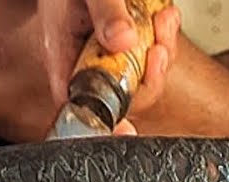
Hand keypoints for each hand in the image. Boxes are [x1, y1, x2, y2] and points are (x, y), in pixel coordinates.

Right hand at [39, 0, 180, 134]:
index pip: (81, 106)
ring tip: (165, 19)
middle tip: (158, 44)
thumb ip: (103, 11)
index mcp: (64, 56)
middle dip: (149, 74)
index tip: (129, 122)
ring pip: (142, 76)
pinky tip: (164, 16)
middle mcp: (86, 63)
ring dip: (162, 51)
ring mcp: (108, 55)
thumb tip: (122, 42)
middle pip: (122, 97)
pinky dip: (165, 37)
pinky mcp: (127, 46)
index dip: (105, 124)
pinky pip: (151, 55)